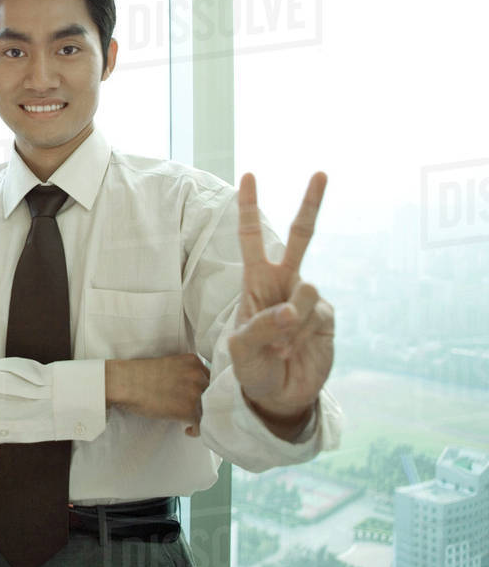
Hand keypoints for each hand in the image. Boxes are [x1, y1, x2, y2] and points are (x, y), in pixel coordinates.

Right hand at [105, 353, 209, 436]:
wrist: (125, 383)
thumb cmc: (140, 376)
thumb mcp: (169, 366)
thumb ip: (187, 374)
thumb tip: (197, 392)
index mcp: (193, 361)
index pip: (212, 379)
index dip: (208, 391)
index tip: (201, 400)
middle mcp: (197, 374)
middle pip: (214, 394)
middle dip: (206, 404)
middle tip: (197, 413)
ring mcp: (195, 391)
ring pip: (210, 409)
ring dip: (202, 418)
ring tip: (192, 423)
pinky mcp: (189, 409)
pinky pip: (202, 424)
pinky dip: (196, 429)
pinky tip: (188, 430)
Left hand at [229, 172, 333, 436]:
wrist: (279, 394)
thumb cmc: (252, 367)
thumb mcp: (240, 350)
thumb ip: (260, 327)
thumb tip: (291, 309)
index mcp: (255, 281)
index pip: (251, 237)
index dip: (250, 207)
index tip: (249, 175)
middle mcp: (283, 283)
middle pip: (300, 237)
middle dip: (310, 204)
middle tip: (320, 172)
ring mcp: (307, 298)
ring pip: (304, 290)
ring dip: (290, 319)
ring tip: (280, 343)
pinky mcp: (326, 316)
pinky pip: (315, 315)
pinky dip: (302, 333)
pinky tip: (296, 347)